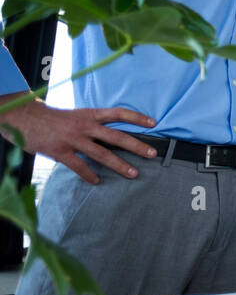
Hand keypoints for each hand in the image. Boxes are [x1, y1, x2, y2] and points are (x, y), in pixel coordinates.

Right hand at [0, 98, 156, 183]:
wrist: (24, 117)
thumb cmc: (53, 119)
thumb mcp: (76, 116)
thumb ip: (92, 125)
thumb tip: (111, 136)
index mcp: (90, 114)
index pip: (118, 113)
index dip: (136, 117)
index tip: (153, 123)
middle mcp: (85, 126)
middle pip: (116, 136)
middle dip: (136, 145)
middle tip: (152, 153)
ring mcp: (73, 139)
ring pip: (102, 154)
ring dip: (120, 165)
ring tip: (134, 173)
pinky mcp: (61, 151)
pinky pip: (79, 166)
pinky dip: (88, 175)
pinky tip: (96, 181)